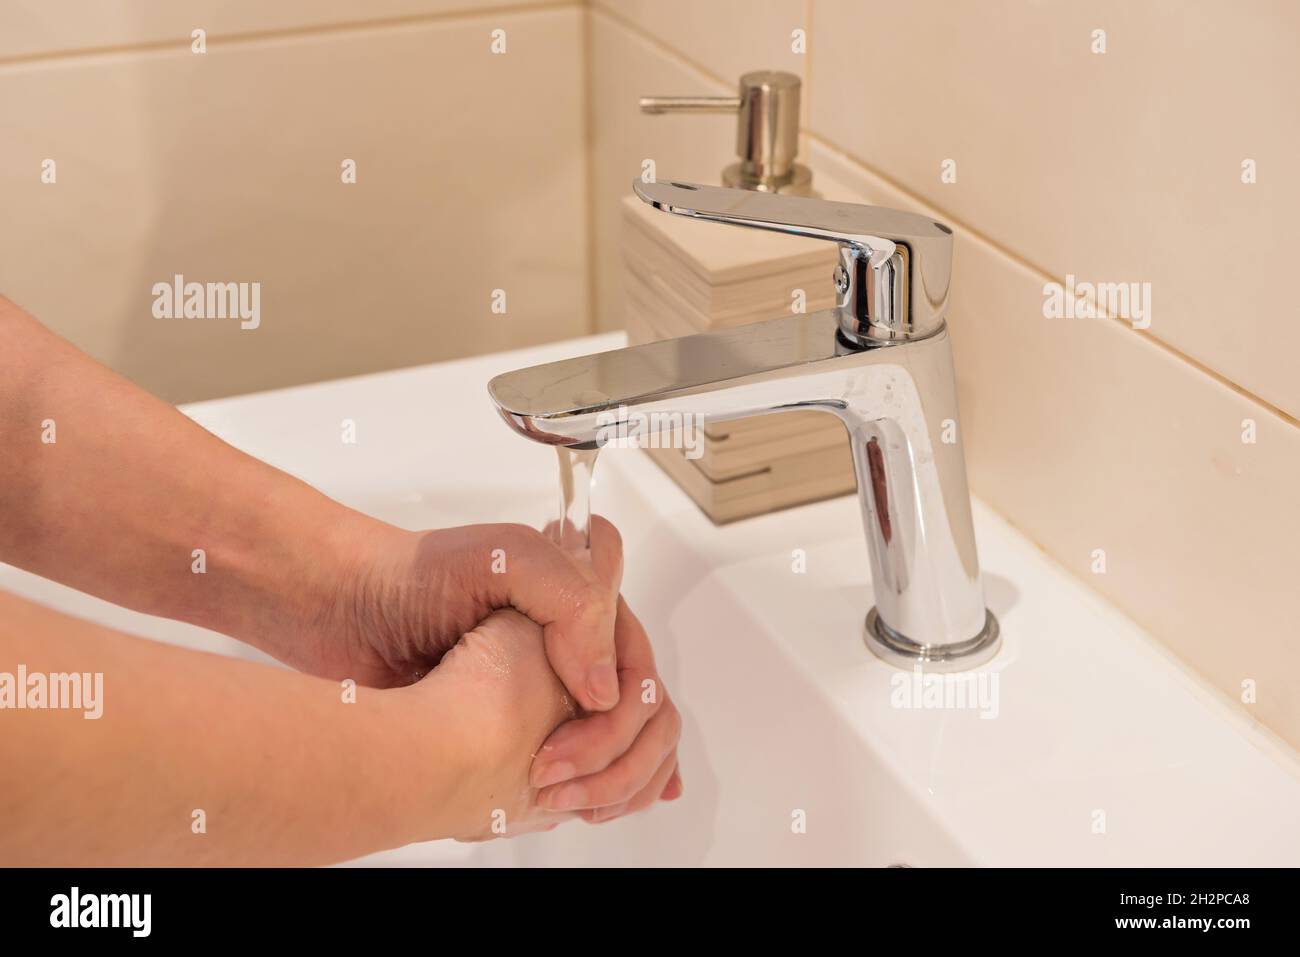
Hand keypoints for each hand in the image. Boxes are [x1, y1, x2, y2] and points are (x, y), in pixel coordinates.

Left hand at [304, 513, 682, 823]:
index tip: (586, 706)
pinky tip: (580, 806)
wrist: (340, 613)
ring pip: (618, 740)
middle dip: (613, 744)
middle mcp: (572, 641)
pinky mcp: (522, 723)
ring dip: (607, 777)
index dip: (628, 683)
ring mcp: (549, 685)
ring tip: (558, 796)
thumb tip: (605, 687)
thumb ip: (574, 603)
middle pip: (639, 702)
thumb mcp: (507, 559)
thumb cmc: (412, 574)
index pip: (637, 648)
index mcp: (580, 594)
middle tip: (552, 766)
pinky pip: (582, 763)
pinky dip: (591, 789)